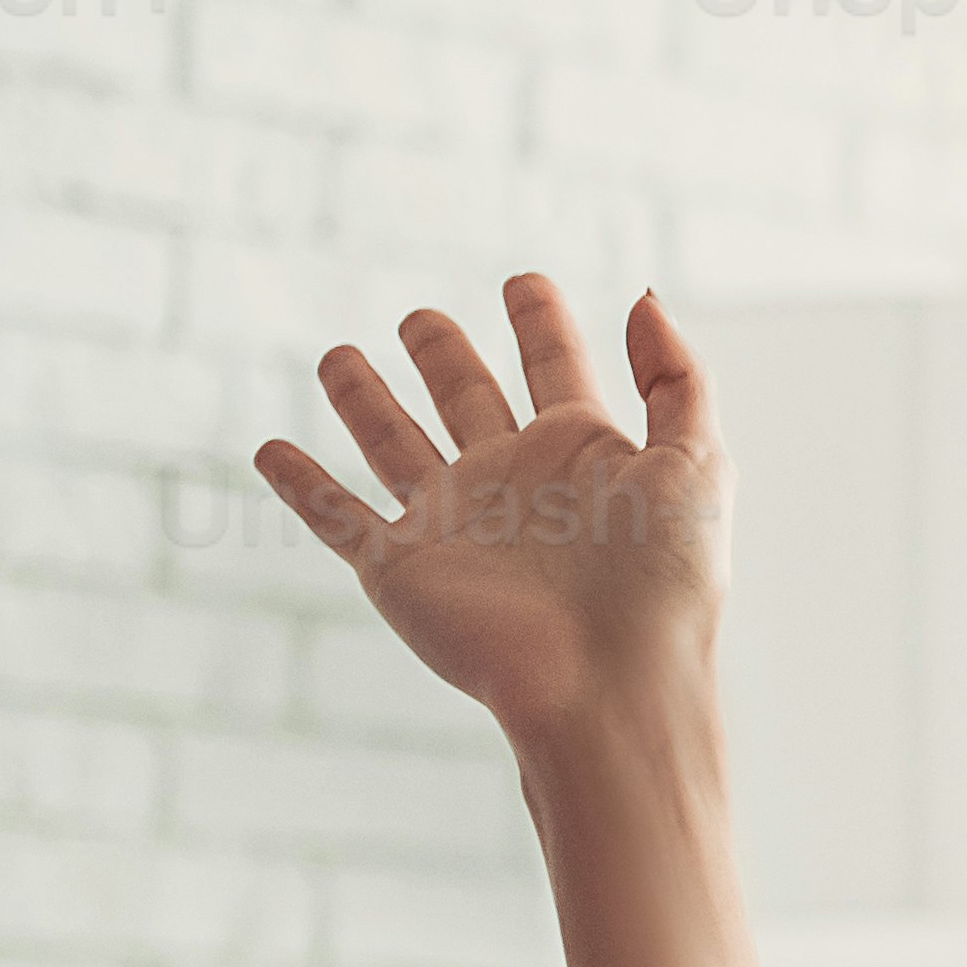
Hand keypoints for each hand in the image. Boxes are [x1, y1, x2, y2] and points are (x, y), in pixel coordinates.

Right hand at [253, 276, 726, 751]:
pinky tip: (269, 450)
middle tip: (421, 318)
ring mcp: (453, 524)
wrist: (608, 684)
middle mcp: (512, 482)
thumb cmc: (663, 586)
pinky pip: (338, 517)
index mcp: (581, 454)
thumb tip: (642, 297)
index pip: (553, 367)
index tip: (523, 282)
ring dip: (363, 400)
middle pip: (466, 397)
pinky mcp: (403, 569)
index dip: (539, 323)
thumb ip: (677, 378)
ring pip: (394, 443)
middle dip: (442, 354)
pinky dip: (301, 486)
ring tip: (337, 355)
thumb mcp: (697, 465)